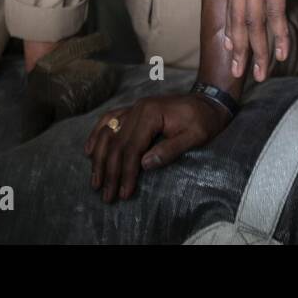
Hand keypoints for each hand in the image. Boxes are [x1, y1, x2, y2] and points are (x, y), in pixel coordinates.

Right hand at [84, 94, 229, 202]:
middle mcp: (137, 108)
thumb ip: (170, 149)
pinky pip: (108, 121)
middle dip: (110, 172)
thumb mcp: (195, 136)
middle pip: (116, 143)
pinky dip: (97, 135)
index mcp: (151, 114)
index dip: (126, 173)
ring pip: (108, 134)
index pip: (132, 148)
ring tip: (95, 181)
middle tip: (106, 195)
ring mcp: (133, 108)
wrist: (208, 101)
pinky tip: (88, 150)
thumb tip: (144, 164)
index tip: (124, 193)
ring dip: (99, 158)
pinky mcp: (133, 110)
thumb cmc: (204, 121)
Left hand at [224, 0, 297, 81]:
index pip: (232, 2)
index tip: (233, 47)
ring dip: (259, 50)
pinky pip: (274, 14)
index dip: (233, 27)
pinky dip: (278, 36)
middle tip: (240, 72)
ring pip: (254, 22)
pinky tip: (283, 53)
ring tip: (263, 73)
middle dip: (240, 49)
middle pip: (238, 18)